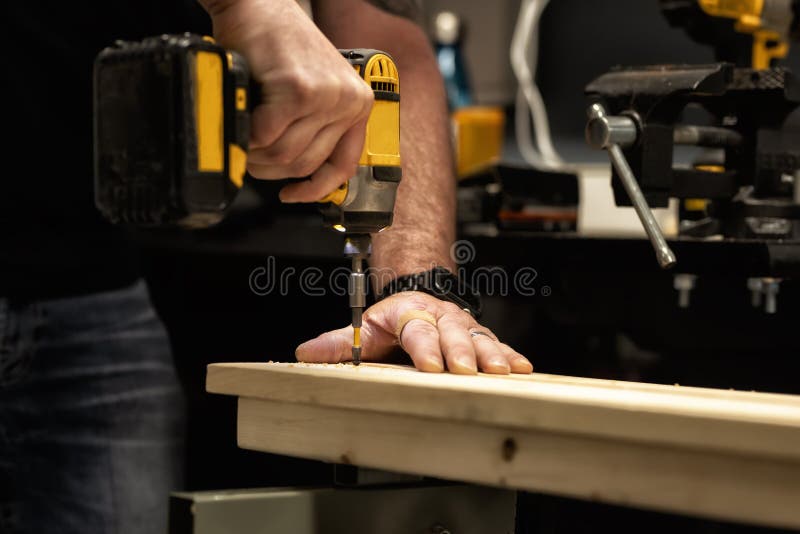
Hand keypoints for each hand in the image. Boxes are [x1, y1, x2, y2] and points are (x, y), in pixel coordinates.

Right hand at [201, 0, 373, 201]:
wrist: (257, 5)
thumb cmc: (278, 45)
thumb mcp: (313, 89)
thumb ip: (316, 127)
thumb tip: (299, 175)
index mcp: (358, 104)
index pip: (343, 165)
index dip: (316, 189)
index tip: (293, 195)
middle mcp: (348, 101)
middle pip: (306, 164)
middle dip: (272, 169)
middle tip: (251, 156)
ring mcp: (326, 96)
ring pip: (285, 155)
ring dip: (256, 155)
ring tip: (244, 140)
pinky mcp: (298, 91)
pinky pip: (266, 137)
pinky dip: (246, 136)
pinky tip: (241, 124)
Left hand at [296, 292, 532, 373]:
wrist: (420, 293)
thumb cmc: (393, 318)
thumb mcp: (365, 328)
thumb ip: (341, 343)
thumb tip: (305, 353)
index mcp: (409, 314)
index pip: (417, 330)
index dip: (424, 347)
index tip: (430, 364)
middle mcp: (439, 317)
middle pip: (451, 333)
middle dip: (461, 351)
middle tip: (466, 370)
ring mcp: (461, 325)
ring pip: (478, 336)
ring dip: (490, 354)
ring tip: (502, 371)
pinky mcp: (478, 335)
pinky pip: (496, 342)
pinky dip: (510, 354)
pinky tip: (523, 368)